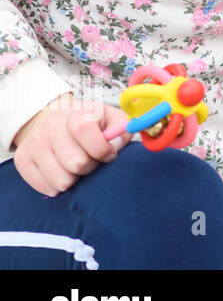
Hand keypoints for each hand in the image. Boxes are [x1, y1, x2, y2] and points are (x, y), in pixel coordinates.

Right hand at [11, 93, 130, 196]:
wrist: (54, 118)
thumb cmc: (88, 122)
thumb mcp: (110, 118)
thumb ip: (121, 129)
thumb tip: (116, 144)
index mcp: (75, 113)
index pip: (85, 131)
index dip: (102, 150)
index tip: (108, 154)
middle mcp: (51, 127)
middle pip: (76, 163)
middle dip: (90, 167)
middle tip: (90, 160)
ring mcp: (34, 144)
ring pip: (61, 180)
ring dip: (74, 179)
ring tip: (75, 166)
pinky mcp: (22, 160)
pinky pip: (44, 187)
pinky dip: (57, 186)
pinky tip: (62, 172)